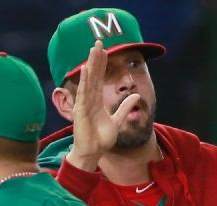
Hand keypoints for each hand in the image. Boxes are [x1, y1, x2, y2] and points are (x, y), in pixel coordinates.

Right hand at [65, 41, 142, 171]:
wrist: (93, 152)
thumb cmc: (102, 139)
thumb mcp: (117, 121)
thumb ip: (124, 108)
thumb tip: (135, 96)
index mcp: (97, 102)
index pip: (100, 79)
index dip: (102, 65)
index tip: (105, 50)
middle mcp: (90, 100)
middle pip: (94, 75)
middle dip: (96, 59)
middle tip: (98, 42)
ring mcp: (84, 104)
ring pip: (89, 80)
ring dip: (90, 65)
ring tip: (93, 49)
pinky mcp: (80, 111)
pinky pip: (83, 93)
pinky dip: (84, 81)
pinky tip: (86, 69)